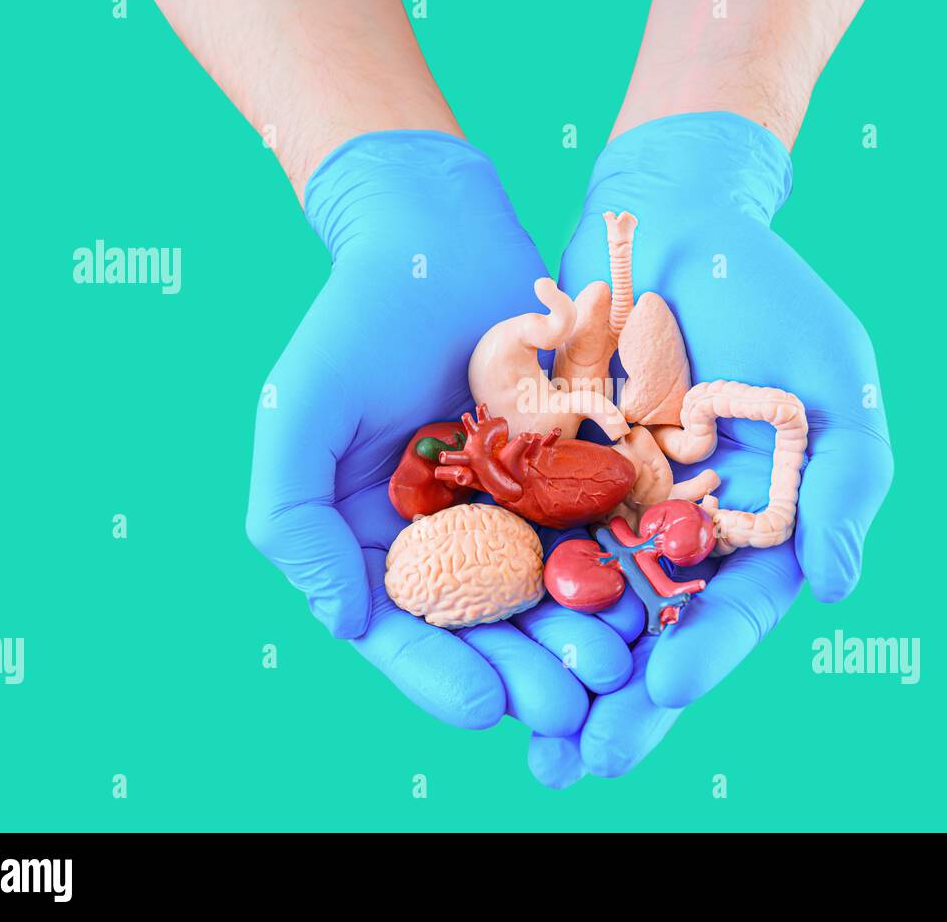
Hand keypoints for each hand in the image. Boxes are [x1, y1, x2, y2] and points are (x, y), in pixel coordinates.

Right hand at [246, 132, 632, 732]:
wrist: (438, 239)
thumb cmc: (354, 323)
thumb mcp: (299, 415)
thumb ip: (295, 522)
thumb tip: (345, 623)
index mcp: (380, 543)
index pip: (407, 631)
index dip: (441, 675)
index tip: (486, 707)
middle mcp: (451, 537)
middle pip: (491, 626)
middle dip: (528, 670)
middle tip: (570, 707)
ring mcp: (514, 508)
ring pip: (552, 590)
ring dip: (582, 633)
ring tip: (619, 666)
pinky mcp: (570, 471)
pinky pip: (598, 531)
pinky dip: (621, 566)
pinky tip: (651, 595)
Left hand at [530, 112, 892, 784]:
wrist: (669, 215)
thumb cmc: (769, 292)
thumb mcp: (832, 378)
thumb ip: (843, 484)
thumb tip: (833, 590)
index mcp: (756, 524)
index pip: (734, 608)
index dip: (705, 656)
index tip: (661, 693)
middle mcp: (681, 529)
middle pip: (651, 631)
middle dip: (617, 701)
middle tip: (575, 767)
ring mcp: (612, 503)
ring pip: (580, 604)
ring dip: (551, 670)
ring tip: (519, 735)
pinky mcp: (551, 471)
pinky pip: (524, 539)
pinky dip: (502, 590)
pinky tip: (467, 635)